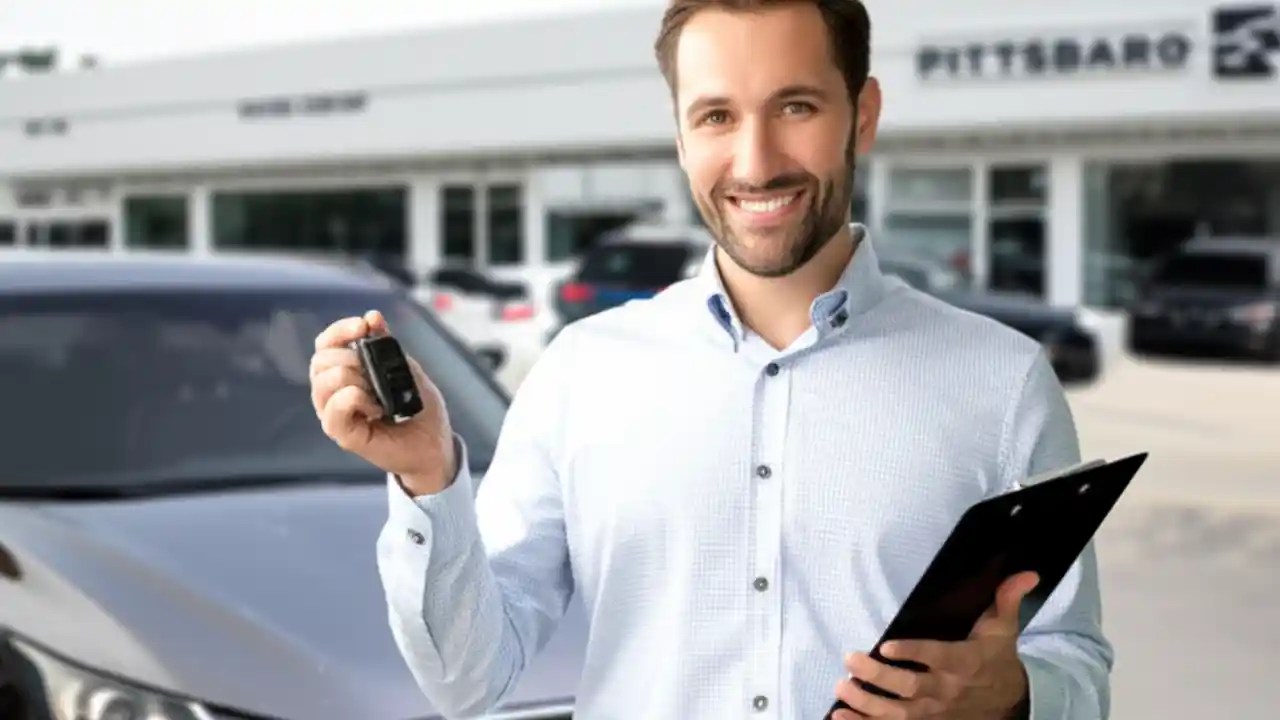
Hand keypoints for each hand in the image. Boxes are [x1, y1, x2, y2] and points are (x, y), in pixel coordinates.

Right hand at [310, 310, 455, 494]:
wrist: (434, 445)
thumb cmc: (418, 409)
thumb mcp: (406, 369)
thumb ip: (387, 346)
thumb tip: (372, 317)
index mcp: (344, 374)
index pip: (325, 345)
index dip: (340, 330)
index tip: (364, 326)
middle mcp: (332, 394)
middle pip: (320, 361)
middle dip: (351, 357)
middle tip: (377, 373)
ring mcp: (335, 415)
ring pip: (325, 382)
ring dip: (354, 379)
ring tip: (378, 394)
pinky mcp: (343, 435)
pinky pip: (335, 409)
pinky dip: (356, 399)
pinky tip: (376, 408)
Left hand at [833, 572, 1038, 719]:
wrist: (1010, 702)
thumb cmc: (997, 659)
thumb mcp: (1004, 629)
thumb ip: (1007, 599)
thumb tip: (1027, 573)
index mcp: (965, 662)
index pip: (937, 657)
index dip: (913, 653)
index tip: (886, 646)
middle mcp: (948, 690)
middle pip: (910, 688)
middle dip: (878, 677)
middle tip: (851, 659)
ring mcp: (935, 712)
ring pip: (898, 713)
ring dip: (867, 703)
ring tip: (843, 686)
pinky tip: (840, 716)